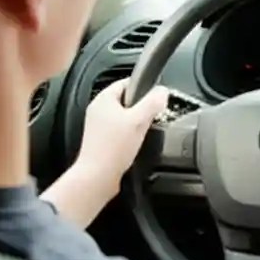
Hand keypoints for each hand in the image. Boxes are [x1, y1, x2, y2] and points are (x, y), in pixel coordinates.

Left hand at [75, 79, 168, 194]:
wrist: (97, 177)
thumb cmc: (112, 149)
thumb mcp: (139, 121)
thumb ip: (152, 103)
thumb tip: (162, 91)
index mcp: (104, 99)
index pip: (126, 82)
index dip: (143, 88)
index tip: (155, 97)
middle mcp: (97, 110)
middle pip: (126, 100)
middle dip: (140, 108)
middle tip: (149, 118)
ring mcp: (97, 126)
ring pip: (123, 116)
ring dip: (134, 123)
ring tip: (140, 133)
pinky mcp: (100, 140)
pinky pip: (118, 131)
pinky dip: (128, 135)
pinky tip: (133, 144)